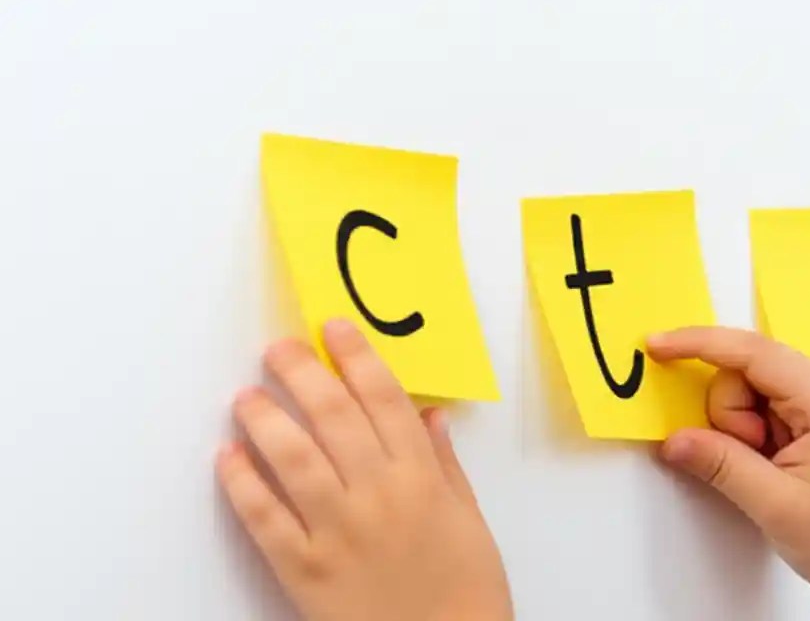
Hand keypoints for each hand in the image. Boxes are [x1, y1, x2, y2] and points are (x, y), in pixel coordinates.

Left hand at [217, 319, 512, 620]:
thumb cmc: (465, 590)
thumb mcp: (470, 521)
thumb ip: (445, 465)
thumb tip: (429, 414)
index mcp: (422, 479)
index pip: (384, 400)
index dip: (356, 357)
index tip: (334, 329)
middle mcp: (378, 496)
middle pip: (333, 416)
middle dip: (301, 373)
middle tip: (278, 350)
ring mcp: (338, 532)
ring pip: (293, 458)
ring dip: (265, 419)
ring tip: (246, 396)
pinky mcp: (303, 569)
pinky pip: (264, 517)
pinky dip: (242, 483)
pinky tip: (228, 455)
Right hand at [648, 326, 809, 620]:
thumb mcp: (775, 505)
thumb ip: (720, 464)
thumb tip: (674, 439)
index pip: (753, 352)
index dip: (700, 344)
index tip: (656, 345)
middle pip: (747, 372)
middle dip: (730, 414)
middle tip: (753, 462)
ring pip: (752, 393)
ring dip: (742, 430)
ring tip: (769, 474)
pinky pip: (766, 411)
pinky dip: (753, 435)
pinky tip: (767, 465)